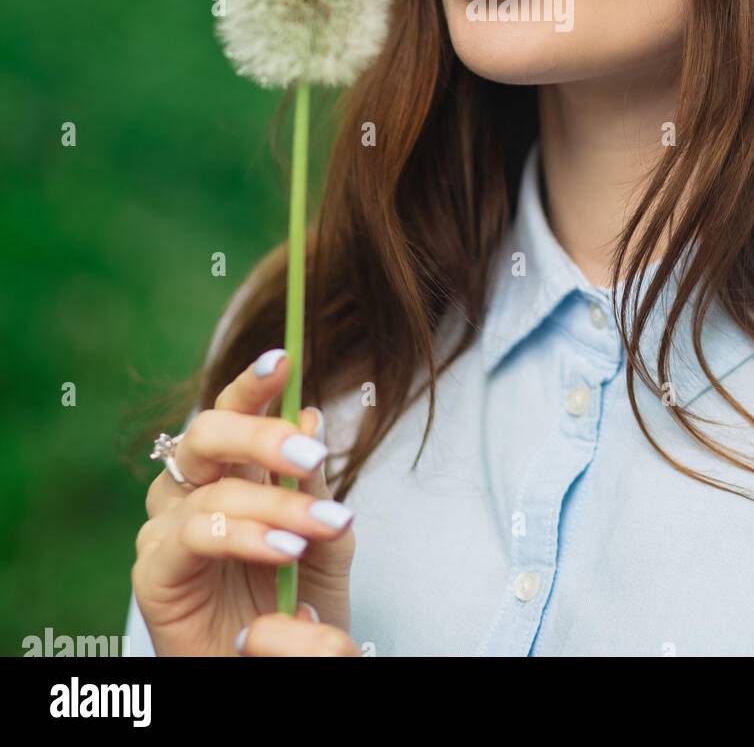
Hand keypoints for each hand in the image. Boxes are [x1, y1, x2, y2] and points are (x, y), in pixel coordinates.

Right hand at [132, 350, 356, 655]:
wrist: (280, 667)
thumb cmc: (298, 599)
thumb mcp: (326, 536)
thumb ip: (314, 482)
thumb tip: (311, 415)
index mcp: (230, 467)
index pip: (233, 410)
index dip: (253, 383)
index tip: (285, 359)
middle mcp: (190, 488)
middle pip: (206, 434)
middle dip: (261, 436)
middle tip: (312, 456)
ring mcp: (168, 528)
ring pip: (211, 489)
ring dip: (273, 505)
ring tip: (322, 528)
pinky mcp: (155, 572)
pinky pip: (194, 537)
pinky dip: (242, 537)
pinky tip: (284, 550)